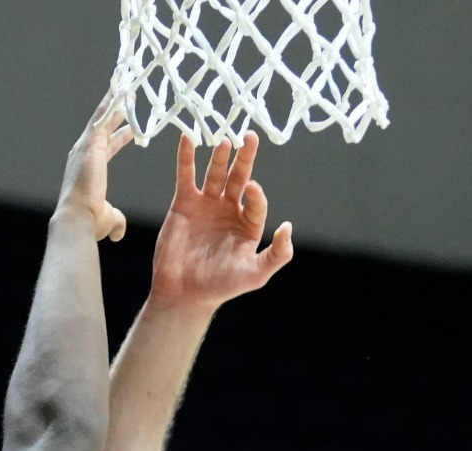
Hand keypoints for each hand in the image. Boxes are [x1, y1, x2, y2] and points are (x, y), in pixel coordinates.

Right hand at [59, 95, 134, 241]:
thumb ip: (115, 219)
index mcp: (88, 168)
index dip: (119, 136)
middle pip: (102, 125)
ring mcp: (86, 147)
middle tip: (127, 93)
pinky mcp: (91, 144)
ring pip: (102, 116)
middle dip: (114, 110)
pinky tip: (122, 88)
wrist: (78, 220)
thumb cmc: (90, 222)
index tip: (130, 129)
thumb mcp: (108, 219)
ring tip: (126, 81)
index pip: (107, 147)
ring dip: (114, 99)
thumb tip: (119, 231)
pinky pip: (103, 116)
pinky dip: (112, 101)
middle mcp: (83, 153)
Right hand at [150, 132, 294, 310]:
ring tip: (224, 140)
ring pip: (215, 174)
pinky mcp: (184, 204)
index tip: (253, 189)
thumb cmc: (221, 286)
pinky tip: (188, 139)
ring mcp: (207, 205)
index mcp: (248, 225)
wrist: (184, 292)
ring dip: (219, 157)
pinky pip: (186, 176)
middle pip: (239, 178)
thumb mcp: (255, 274)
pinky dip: (186, 158)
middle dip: (245, 159)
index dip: (256, 194)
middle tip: (250, 137)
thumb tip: (288, 227)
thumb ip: (277, 254)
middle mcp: (229, 210)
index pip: (256, 201)